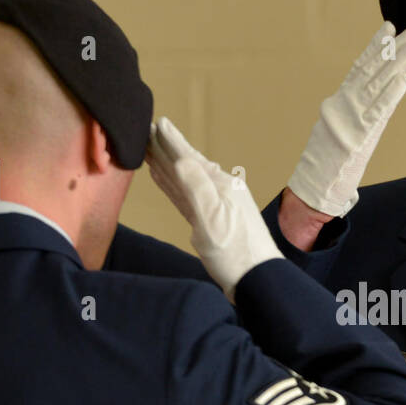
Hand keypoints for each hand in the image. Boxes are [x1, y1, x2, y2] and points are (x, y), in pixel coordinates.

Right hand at [146, 116, 281, 300]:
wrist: (256, 280)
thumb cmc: (236, 254)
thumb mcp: (212, 219)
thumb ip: (196, 188)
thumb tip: (180, 160)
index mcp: (220, 186)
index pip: (190, 158)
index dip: (172, 142)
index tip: (157, 124)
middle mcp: (219, 190)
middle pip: (187, 165)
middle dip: (167, 149)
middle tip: (148, 130)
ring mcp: (217, 205)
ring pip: (186, 179)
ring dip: (169, 165)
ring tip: (152, 152)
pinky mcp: (212, 221)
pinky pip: (188, 196)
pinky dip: (175, 186)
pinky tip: (168, 180)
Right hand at [286, 21, 405, 216]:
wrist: (312, 188)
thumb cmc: (327, 162)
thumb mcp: (338, 129)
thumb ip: (353, 112)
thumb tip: (371, 96)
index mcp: (338, 102)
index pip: (359, 68)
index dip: (375, 48)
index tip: (389, 30)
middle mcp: (341, 105)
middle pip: (370, 72)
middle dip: (391, 51)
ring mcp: (349, 119)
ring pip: (375, 86)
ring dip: (396, 65)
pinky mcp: (357, 136)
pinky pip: (377, 113)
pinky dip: (390, 96)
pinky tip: (403, 80)